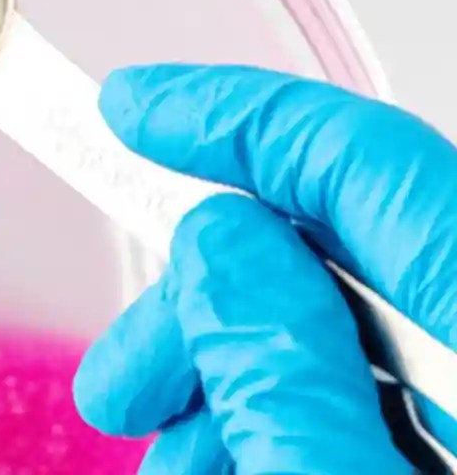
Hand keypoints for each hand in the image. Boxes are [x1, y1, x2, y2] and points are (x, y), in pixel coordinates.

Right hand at [72, 65, 456, 472]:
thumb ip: (278, 371)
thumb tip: (217, 247)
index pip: (366, 164)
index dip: (234, 118)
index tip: (131, 108)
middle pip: (336, 259)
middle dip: (200, 298)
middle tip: (123, 369)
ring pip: (338, 336)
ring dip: (220, 369)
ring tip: (161, 445)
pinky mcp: (456, 447)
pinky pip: (364, 403)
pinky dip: (275, 416)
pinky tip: (217, 459)